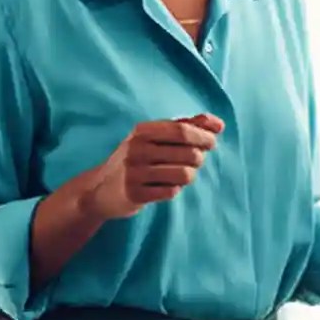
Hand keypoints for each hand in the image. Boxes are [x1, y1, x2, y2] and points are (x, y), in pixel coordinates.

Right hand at [82, 113, 223, 219]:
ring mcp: (134, 172)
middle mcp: (136, 149)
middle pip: (187, 153)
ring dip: (189, 175)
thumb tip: (219, 124)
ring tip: (181, 174)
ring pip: (184, 174)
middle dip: (199, 157)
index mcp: (142, 131)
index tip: (212, 141)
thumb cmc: (136, 159)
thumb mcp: (155, 138)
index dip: (203, 136)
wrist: (99, 190)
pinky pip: (171, 192)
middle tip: (196, 160)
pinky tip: (165, 186)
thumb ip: (187, 126)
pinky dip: (174, 189)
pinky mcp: (134, 194)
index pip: (182, 130)